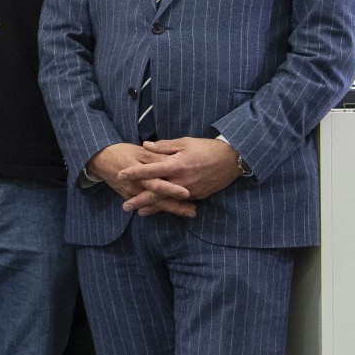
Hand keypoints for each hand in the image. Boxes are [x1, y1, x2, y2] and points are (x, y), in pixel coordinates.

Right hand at [87, 142, 194, 217]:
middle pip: (158, 199)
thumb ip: (155, 157)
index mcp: (138, 173)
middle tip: (193, 211)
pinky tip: (173, 211)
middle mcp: (135, 186)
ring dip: (172, 209)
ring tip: (189, 213)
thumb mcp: (138, 151)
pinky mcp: (130, 197)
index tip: (187, 193)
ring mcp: (132, 194)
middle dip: (176, 206)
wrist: (99, 160)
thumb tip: (172, 161)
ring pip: (154, 204)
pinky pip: (147, 205)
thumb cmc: (120, 152)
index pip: (157, 183)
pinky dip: (159, 209)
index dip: (171, 189)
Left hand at [127, 137, 242, 201]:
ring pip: (167, 201)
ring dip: (153, 207)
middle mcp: (181, 180)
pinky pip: (180, 202)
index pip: (150, 170)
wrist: (233, 159)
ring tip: (139, 213)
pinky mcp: (197, 196)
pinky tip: (160, 209)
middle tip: (124, 206)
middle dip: (139, 200)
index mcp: (176, 165)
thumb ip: (163, 146)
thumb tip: (145, 145)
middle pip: (156, 193)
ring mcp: (190, 190)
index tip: (120, 175)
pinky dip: (169, 206)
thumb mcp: (185, 142)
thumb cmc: (207, 148)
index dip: (134, 173)